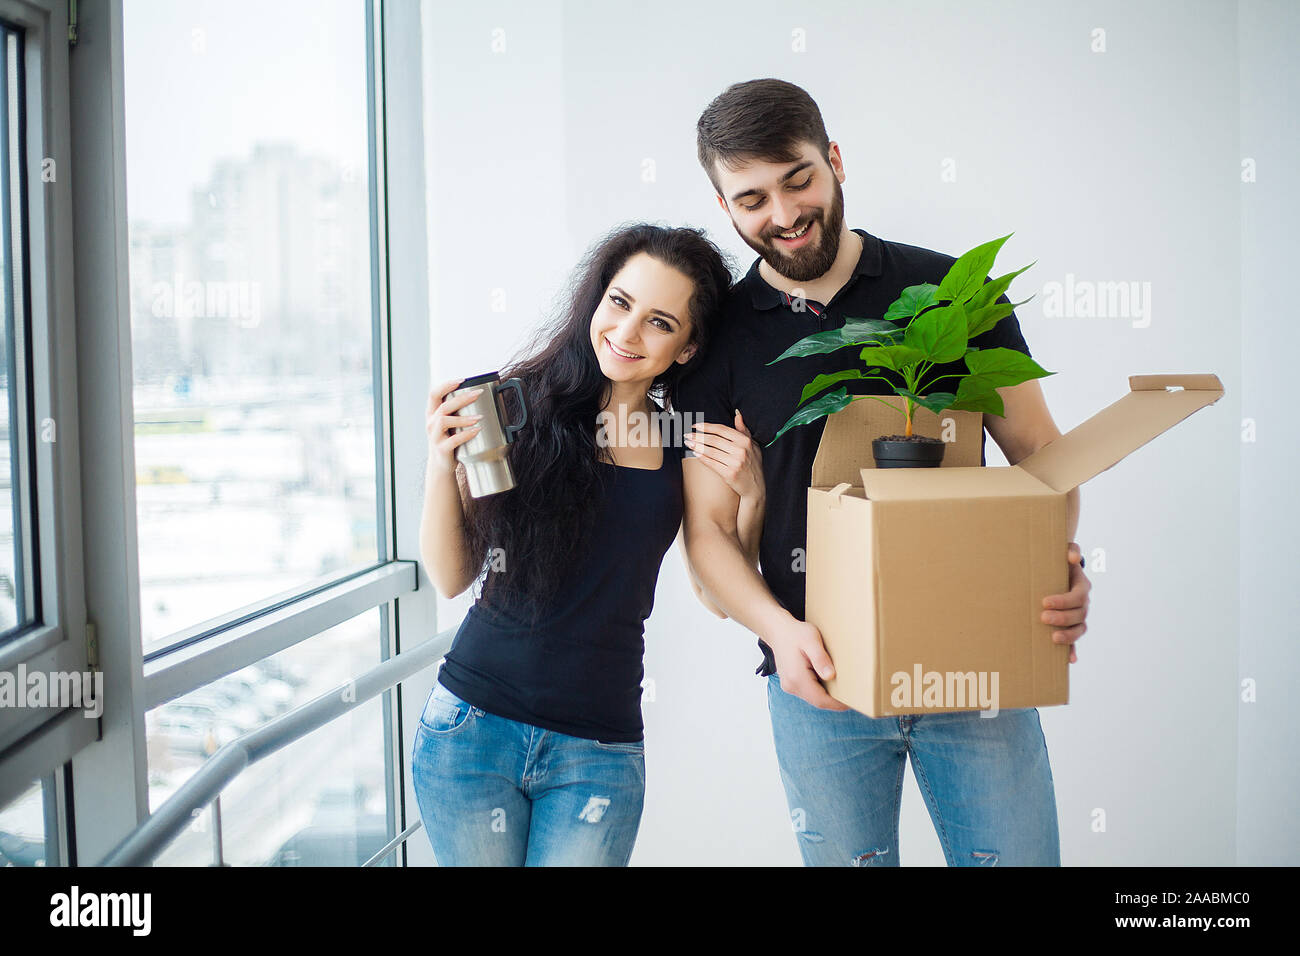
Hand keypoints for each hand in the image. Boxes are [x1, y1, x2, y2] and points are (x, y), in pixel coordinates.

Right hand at [426, 378, 484, 473]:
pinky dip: (466, 434)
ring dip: (464, 418)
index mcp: (432, 414)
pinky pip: (453, 440)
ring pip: (445, 421)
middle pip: (443, 406)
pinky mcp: (442, 449)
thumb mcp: (449, 424)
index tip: (462, 380)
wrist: (441, 465)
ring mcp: (435, 437)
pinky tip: (477, 430)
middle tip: (478, 394)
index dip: (446, 385)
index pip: (434, 394)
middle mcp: (431, 423)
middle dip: (462, 398)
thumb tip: (477, 395)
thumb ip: (457, 411)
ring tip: (480, 417)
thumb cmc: (448, 440)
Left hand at [684, 410, 764, 501]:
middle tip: (687, 434)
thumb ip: (743, 429)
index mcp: (745, 441)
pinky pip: (712, 463)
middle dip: (698, 436)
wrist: (755, 488)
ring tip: (688, 442)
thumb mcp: (753, 445)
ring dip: (697, 446)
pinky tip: (695, 453)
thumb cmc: (753, 465)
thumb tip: (737, 414)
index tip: (695, 426)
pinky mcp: (729, 474)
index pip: (722, 430)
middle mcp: (741, 450)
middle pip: (714, 440)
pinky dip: (702, 457)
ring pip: (711, 451)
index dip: (706, 426)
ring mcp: (735, 462)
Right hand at [767, 618, 849, 710]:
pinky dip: (820, 690)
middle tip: (852, 694)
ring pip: (813, 698)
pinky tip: (828, 679)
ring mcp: (789, 686)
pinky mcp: (790, 683)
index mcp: (796, 677)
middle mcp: (791, 685)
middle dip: (834, 701)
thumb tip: (831, 676)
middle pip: (817, 701)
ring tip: (843, 687)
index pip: (820, 699)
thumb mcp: (811, 640)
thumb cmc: (796, 633)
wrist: (778, 630)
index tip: (853, 701)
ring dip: (827, 695)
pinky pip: (808, 692)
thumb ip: (820, 658)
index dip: (837, 704)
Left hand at [1042, 542, 1089, 662]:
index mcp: (1082, 587)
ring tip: (1053, 638)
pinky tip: (1070, 660)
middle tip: (1043, 618)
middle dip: (1062, 618)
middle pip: (1078, 615)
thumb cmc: (1057, 562)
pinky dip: (1074, 650)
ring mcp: (1079, 617)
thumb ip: (1070, 550)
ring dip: (1068, 636)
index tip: (1044, 602)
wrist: (1055, 572)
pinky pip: (1075, 640)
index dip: (1063, 601)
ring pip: (1079, 629)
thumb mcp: (1063, 552)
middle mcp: (1083, 604)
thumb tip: (1072, 557)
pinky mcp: (1071, 627)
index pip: (1077, 596)